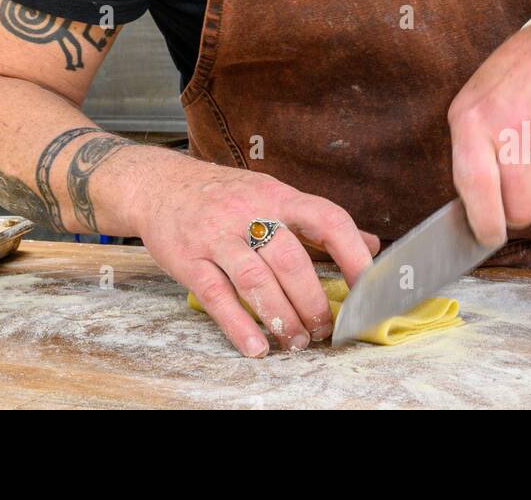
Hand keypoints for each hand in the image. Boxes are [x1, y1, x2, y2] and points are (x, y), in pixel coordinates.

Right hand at [128, 155, 378, 356]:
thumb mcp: (272, 194)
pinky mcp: (189, 259)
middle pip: (290, 259)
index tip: (369, 285)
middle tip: (325, 329)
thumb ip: (318, 221)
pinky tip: (257, 346)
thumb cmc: (222, 195)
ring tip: (297, 340)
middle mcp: (249, 212)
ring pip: (255, 279)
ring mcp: (216, 236)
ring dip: (281, 315)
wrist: (158, 184)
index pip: (325, 218)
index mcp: (277, 195)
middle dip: (312, 300)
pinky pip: (217, 296)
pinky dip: (239, 325)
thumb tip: (371, 244)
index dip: (352, 253)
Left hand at [446, 21, 530, 246]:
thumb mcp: (469, 108)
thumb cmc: (507, 85)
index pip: (477, 188)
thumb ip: (468, 158)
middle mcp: (510, 132)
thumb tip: (473, 214)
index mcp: (473, 123)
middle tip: (517, 194)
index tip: (487, 236)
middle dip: (519, 213)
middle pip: (520, 208)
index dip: (484, 222)